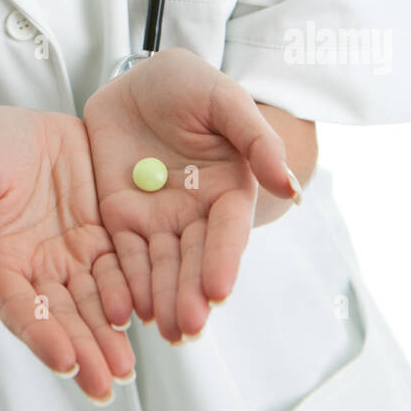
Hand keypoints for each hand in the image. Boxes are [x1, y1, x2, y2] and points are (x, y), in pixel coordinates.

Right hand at [0, 105, 134, 401]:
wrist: (24, 123)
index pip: (19, 307)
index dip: (40, 334)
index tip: (64, 362)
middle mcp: (36, 268)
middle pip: (61, 316)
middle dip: (83, 351)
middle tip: (106, 385)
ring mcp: (70, 254)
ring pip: (93, 302)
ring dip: (109, 337)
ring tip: (126, 367)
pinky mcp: (101, 236)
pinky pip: (120, 267)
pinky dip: (132, 293)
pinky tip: (148, 313)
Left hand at [83, 48, 298, 341]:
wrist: (137, 80)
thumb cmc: (189, 84)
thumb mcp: (224, 99)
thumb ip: (256, 139)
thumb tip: (290, 187)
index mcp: (227, 190)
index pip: (227, 232)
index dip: (224, 260)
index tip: (219, 291)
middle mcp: (195, 214)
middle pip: (194, 260)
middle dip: (191, 294)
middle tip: (186, 327)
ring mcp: (157, 220)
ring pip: (160, 267)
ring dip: (161, 299)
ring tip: (160, 330)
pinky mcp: (120, 219)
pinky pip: (121, 255)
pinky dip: (123, 283)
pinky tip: (123, 310)